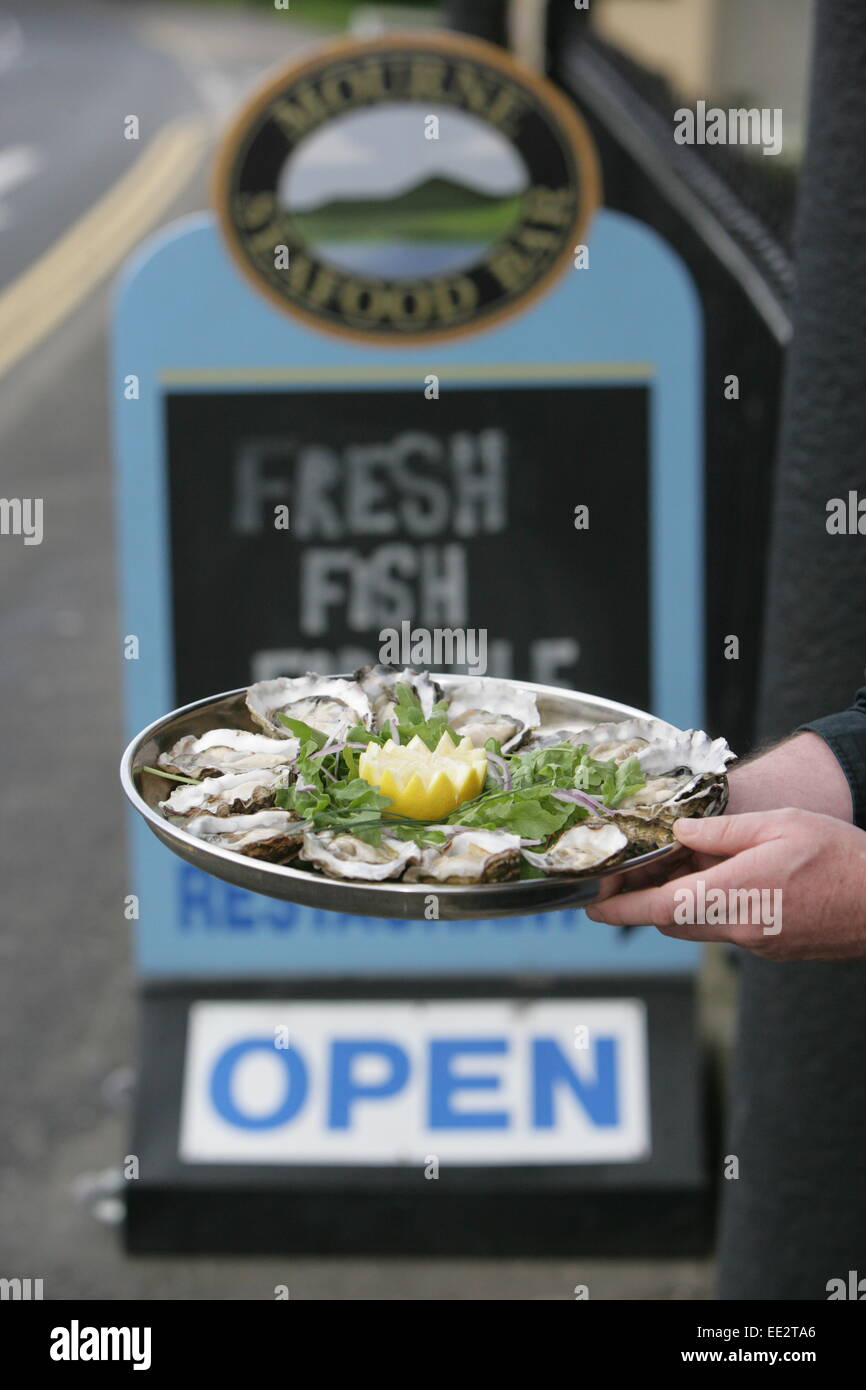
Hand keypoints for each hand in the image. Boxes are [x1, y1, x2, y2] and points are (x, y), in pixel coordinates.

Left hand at [585, 808, 865, 959]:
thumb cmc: (839, 859)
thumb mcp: (777, 825)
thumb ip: (722, 832)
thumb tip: (680, 834)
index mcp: (733, 895)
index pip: (658, 907)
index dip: (619, 907)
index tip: (591, 905)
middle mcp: (739, 928)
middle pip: (672, 919)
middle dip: (648, 897)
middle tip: (642, 866)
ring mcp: (756, 943)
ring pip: (699, 925)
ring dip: (683, 900)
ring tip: (689, 863)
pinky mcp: (773, 948)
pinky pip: (728, 928)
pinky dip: (714, 906)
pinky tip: (728, 877)